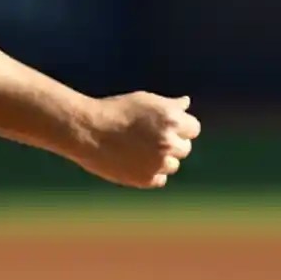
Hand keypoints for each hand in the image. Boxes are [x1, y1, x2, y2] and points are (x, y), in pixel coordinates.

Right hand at [68, 92, 201, 188]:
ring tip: (138, 149)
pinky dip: (150, 172)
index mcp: (172, 120)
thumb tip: (186, 103)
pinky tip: (134, 161)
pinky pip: (160, 179)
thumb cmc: (114, 110)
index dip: (179, 127)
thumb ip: (169, 105)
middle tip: (148, 137)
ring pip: (172, 165)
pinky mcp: (146, 179)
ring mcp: (158, 162)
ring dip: (161, 159)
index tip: (163, 126)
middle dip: (171, 143)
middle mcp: (168, 142)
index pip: (193, 129)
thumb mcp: (143, 100)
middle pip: (184, 148)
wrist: (86, 130)